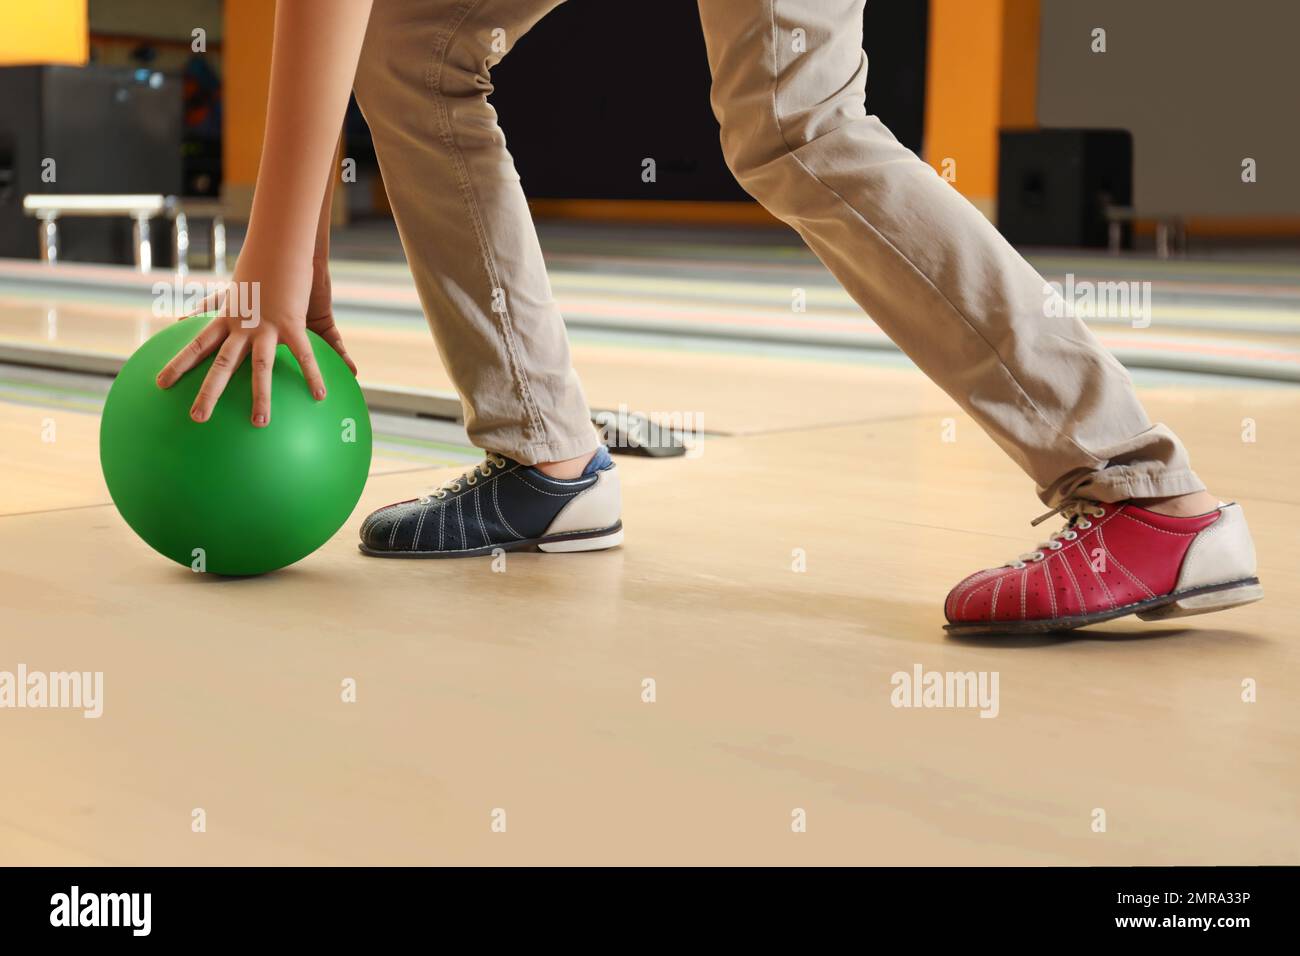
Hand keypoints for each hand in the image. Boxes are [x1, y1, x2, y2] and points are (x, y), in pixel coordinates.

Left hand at [155, 245, 351, 426]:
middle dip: (208, 392)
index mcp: (226, 319)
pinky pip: (302, 354)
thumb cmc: (257, 265)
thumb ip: (207, 306)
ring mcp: (265, 326)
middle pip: (221, 364)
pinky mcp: (291, 323)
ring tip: (260, 423)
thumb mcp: (229, 288)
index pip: (196, 345)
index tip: (161, 384)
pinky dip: (312, 374)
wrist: (278, 245)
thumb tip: (181, 318)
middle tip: (196, 418)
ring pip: (259, 366)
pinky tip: (319, 396)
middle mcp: (240, 326)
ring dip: (260, 396)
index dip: (178, 364)